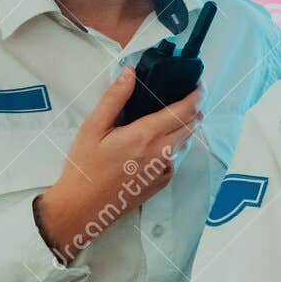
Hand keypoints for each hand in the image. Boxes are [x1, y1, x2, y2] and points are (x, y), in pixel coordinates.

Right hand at [36, 68, 202, 261]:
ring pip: (186, 141)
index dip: (196, 95)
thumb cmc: (85, 167)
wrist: (82, 208)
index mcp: (147, 136)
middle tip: (184, 95)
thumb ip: (114, 98)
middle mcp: (163, 153)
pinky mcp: (163, 182)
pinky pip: (177, 157)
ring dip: (185, 126)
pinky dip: (175, 144)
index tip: (198, 85)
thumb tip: (130, 73)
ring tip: (169, 115)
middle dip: (193, 107)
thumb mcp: (93, 128)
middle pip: (192, 124)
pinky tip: (156, 141)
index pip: (185, 110)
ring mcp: (165, 170)